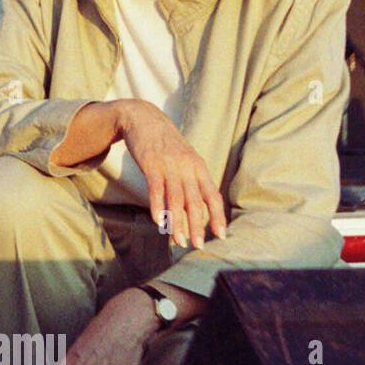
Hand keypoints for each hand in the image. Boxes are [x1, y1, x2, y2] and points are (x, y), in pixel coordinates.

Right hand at [119, 100, 226, 249]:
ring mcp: (169, 165)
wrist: (143, 118)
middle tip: (197, 246)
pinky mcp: (151, 164)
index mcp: (198, 166)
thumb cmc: (164, 143)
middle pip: (195, 201)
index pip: (212, 195)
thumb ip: (191, 179)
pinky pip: (156, 189)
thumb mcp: (183, 158)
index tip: (221, 235)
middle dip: (197, 225)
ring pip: (176, 198)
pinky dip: (157, 206)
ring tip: (178, 240)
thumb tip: (196, 206)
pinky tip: (158, 222)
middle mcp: (187, 167)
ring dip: (177, 222)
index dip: (217, 216)